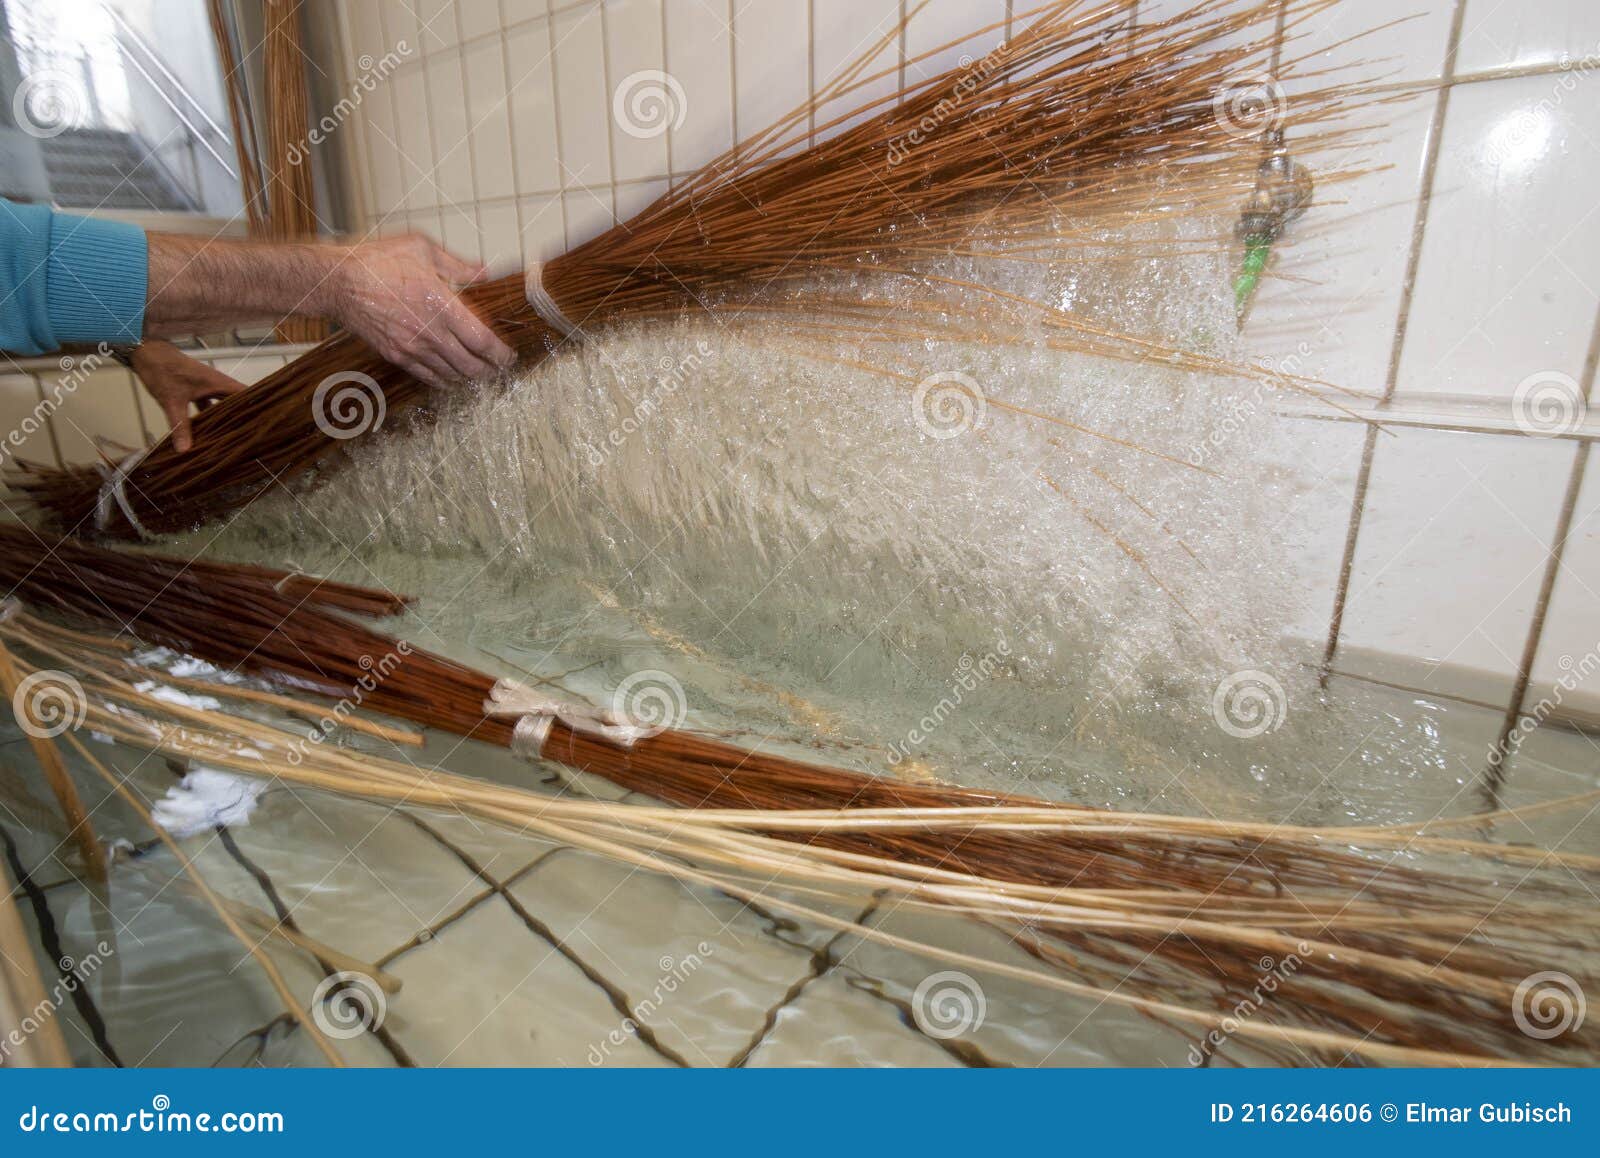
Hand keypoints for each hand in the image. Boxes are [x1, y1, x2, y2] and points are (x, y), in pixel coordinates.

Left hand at [129, 340, 249, 453]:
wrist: (146, 352)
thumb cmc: (163, 371)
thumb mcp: (172, 401)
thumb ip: (180, 426)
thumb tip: (185, 450)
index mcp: (219, 383)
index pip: (248, 395)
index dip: (259, 407)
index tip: (266, 424)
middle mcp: (217, 384)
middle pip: (237, 402)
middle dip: (244, 417)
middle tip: (253, 436)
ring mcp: (206, 386)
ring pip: (222, 404)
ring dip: (226, 417)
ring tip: (233, 436)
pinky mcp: (196, 388)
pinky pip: (208, 404)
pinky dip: (209, 415)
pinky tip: (207, 429)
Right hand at [321, 234, 515, 388]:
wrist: (337, 282)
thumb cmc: (378, 260)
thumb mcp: (422, 250)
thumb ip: (458, 266)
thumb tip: (484, 273)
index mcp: (441, 306)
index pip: (482, 341)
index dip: (500, 354)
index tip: (510, 357)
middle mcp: (430, 333)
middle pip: (471, 366)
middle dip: (490, 371)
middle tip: (499, 369)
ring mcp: (412, 348)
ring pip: (451, 375)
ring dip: (469, 378)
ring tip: (480, 374)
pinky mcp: (396, 355)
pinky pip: (427, 376)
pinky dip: (444, 381)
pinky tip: (453, 377)